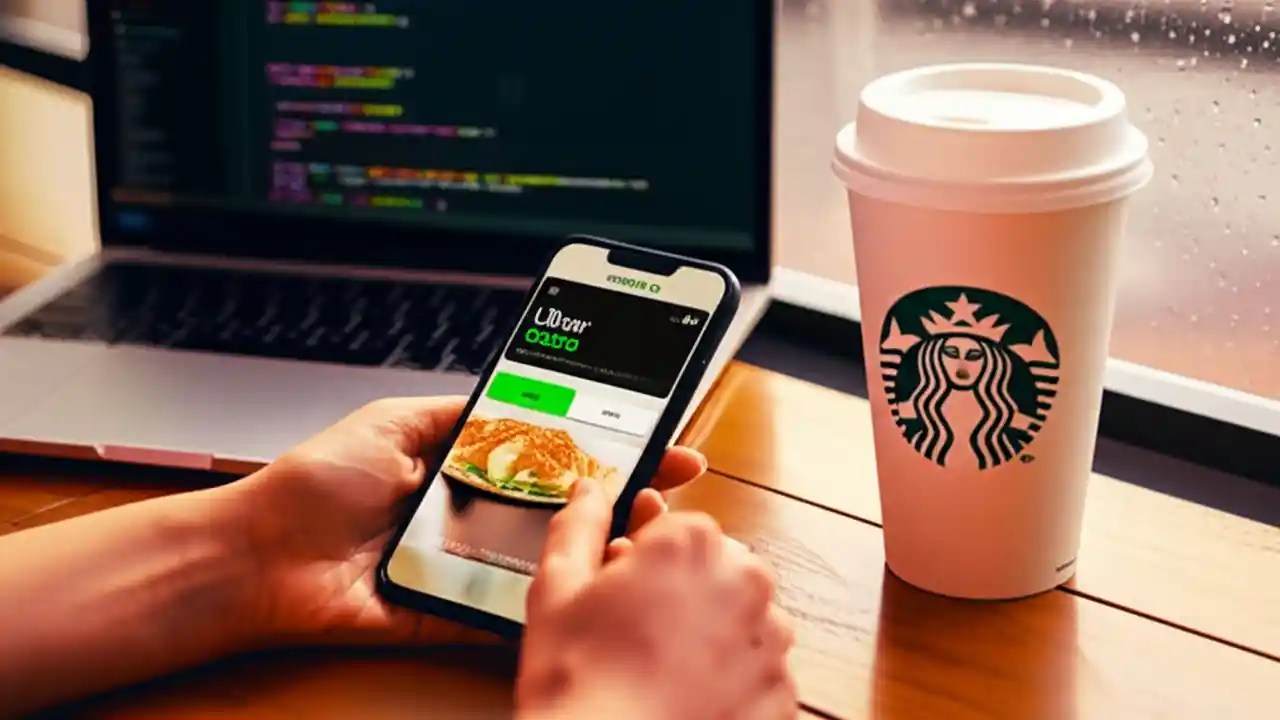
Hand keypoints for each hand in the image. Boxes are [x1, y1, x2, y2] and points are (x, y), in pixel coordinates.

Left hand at [228, 397, 707, 646]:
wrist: (259, 555)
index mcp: (464, 470)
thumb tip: (517, 389)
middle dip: (622, 496)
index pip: (551, 457)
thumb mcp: (393, 422)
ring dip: (600, 547)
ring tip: (644, 526)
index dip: (605, 449)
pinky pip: (507, 615)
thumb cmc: (314, 485)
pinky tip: (597, 582)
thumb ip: (458, 412)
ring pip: (547, 562)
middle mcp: (474, 519)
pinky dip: (549, 603)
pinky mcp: (451, 616)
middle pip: (562, 511)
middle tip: (668, 485)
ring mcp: (468, 570)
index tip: (656, 438)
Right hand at [516, 480, 798, 719]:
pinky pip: (759, 676)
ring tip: (663, 672)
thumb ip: (579, 526)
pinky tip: (689, 699)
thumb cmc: (577, 677)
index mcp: (693, 543)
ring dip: (713, 637)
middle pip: (718, 572)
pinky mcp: (782, 695)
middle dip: (686, 594)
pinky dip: (733, 685)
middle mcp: (745, 581)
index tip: (625, 588)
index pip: (681, 531)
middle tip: (638, 633)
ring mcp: (770, 642)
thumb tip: (588, 490)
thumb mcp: (558, 589)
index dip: (648, 560)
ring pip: (743, 622)